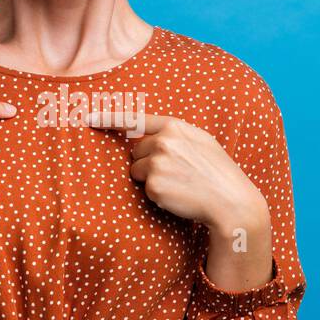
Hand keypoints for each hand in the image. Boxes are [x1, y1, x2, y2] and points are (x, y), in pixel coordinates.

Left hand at [87, 109, 266, 231]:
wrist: (231, 202)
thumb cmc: (218, 173)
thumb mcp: (202, 142)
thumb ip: (176, 135)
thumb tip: (149, 137)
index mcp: (175, 127)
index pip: (135, 119)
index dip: (109, 118)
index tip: (88, 117)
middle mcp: (164, 141)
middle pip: (135, 152)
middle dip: (148, 163)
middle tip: (176, 173)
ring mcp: (157, 162)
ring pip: (137, 171)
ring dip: (151, 179)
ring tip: (179, 184)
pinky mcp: (154, 184)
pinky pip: (144, 189)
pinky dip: (157, 195)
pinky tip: (178, 196)